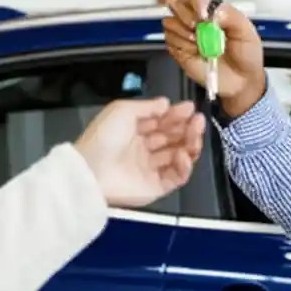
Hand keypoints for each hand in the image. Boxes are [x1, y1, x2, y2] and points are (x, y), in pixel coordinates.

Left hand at [74, 98, 204, 207]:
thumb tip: (166, 103)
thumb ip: (148, 106)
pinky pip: (177, 177)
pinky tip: (183, 154)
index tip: (190, 108)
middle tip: (198, 120)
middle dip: (187, 128)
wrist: (92, 171)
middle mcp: (143, 150)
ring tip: (195, 135)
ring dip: (190, 144)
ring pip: (179, 156)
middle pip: (173, 138)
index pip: (162, 122)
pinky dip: (184, 166)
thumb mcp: (123, 110)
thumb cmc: (104, 137)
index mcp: (134, 131)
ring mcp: (150, 169)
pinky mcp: (156, 187)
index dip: (176, 115)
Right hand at [162, 0, 266, 117]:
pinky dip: (182, 45)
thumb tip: (212, 11)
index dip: (196, 0)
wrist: (242, 80)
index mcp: (211, 8)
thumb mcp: (246, 31)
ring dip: (184, 32)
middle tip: (200, 28)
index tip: (205, 15)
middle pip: (176, 3)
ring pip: (169, 22)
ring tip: (201, 43)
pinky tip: (196, 52)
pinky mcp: (178, 49)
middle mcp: (195, 17)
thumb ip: (231, 16)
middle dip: (187, 16)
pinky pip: (169, 40)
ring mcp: (185, 33)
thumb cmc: (245, 54)